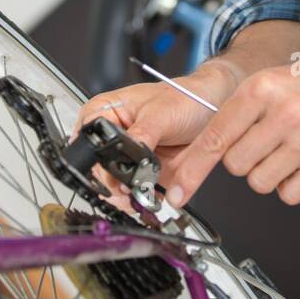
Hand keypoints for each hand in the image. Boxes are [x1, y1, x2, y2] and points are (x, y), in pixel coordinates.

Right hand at [70, 63, 239, 209]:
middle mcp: (113, 136)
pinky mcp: (143, 172)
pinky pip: (136, 194)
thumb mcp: (161, 114)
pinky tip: (152, 197)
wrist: (212, 108)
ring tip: (143, 193)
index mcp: (105, 112)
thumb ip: (141, 136)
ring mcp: (127, 157)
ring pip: (114, 188)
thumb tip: (126, 158)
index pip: (87, 142)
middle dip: (114, 185)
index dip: (97, 162)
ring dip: (127, 197)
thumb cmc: (185, 98)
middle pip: (98, 171)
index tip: (114, 174)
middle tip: (131, 187)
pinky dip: (143, 200)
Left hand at [164, 50, 299, 209]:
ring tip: (282, 150)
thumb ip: (231, 116)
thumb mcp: (260, 85)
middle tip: (261, 143)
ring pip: (260, 183)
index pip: (216, 138)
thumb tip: (196, 156)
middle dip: (242, 160)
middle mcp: (284, 113)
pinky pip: (289, 195)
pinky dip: (289, 185)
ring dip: (265, 173)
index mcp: (260, 90)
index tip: (178, 192)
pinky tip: (298, 163)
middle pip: (235, 166)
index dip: (193, 169)